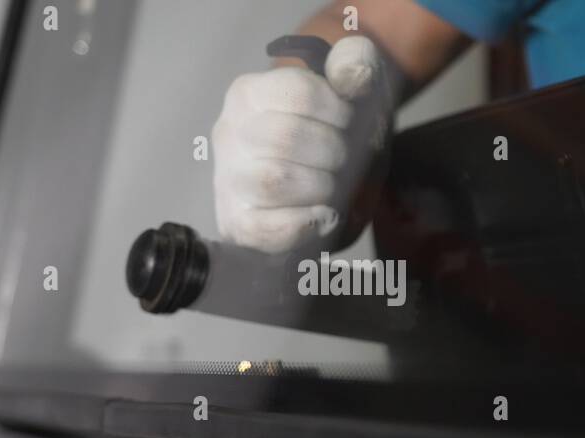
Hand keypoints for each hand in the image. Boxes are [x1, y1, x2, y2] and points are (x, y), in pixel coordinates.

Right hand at [212, 36, 389, 253]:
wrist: (323, 186)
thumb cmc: (333, 134)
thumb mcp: (349, 91)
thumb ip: (355, 62)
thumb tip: (353, 77)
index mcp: (249, 93)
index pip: (299, 93)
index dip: (339, 111)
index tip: (348, 123)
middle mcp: (229, 134)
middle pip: (285, 136)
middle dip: (332, 151)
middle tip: (342, 159)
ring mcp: (229, 182)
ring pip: (273, 180)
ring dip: (321, 186)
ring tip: (331, 187)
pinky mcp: (237, 224)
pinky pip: (265, 228)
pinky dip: (305, 224)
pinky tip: (324, 216)